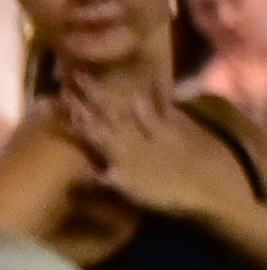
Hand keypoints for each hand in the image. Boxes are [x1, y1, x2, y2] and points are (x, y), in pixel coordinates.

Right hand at [53, 68, 251, 222]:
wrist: (208, 183)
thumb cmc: (165, 194)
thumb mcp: (128, 191)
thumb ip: (101, 180)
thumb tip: (76, 171)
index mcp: (117, 150)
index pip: (90, 129)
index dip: (76, 114)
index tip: (61, 96)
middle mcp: (132, 135)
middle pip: (107, 113)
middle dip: (90, 95)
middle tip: (76, 75)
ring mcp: (155, 128)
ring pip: (129, 107)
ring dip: (115, 92)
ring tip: (101, 77)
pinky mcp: (177, 126)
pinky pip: (163, 106)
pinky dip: (157, 93)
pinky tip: (152, 81)